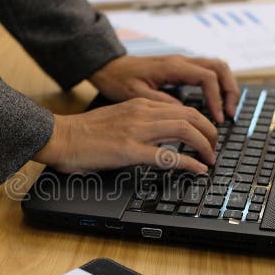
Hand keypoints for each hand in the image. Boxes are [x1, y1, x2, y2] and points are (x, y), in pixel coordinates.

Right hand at [33, 98, 217, 173]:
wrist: (60, 136)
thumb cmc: (84, 133)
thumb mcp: (118, 118)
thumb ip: (140, 123)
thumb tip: (161, 139)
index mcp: (140, 104)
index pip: (182, 108)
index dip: (202, 122)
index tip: (207, 137)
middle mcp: (142, 112)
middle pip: (191, 116)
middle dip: (210, 133)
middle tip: (214, 149)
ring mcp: (137, 131)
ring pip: (185, 131)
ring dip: (204, 146)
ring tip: (210, 160)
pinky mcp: (129, 150)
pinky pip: (168, 155)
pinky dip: (189, 163)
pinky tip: (198, 170)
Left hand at [88, 54, 238, 122]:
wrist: (108, 67)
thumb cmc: (118, 80)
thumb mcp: (135, 94)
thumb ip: (160, 102)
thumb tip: (183, 113)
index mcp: (172, 67)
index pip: (207, 77)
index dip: (216, 98)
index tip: (217, 119)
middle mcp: (181, 61)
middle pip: (220, 67)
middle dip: (230, 90)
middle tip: (230, 114)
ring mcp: (182, 64)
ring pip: (217, 68)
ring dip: (226, 87)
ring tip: (227, 111)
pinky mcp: (181, 69)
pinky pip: (207, 73)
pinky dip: (217, 87)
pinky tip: (215, 104)